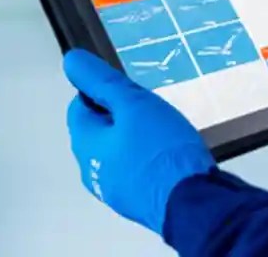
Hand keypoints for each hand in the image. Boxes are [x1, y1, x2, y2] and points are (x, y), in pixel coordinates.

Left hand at [64, 49, 213, 233]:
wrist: (194, 203)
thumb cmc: (163, 156)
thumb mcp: (133, 103)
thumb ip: (101, 81)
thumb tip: (73, 63)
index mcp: (85, 145)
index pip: (80, 105)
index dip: (105, 92)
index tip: (129, 94)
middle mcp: (93, 171)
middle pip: (101, 128)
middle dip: (124, 116)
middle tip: (150, 114)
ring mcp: (115, 189)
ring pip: (120, 149)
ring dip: (138, 138)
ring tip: (163, 135)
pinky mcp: (137, 200)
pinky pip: (137, 169)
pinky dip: (150, 159)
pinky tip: (170, 155)